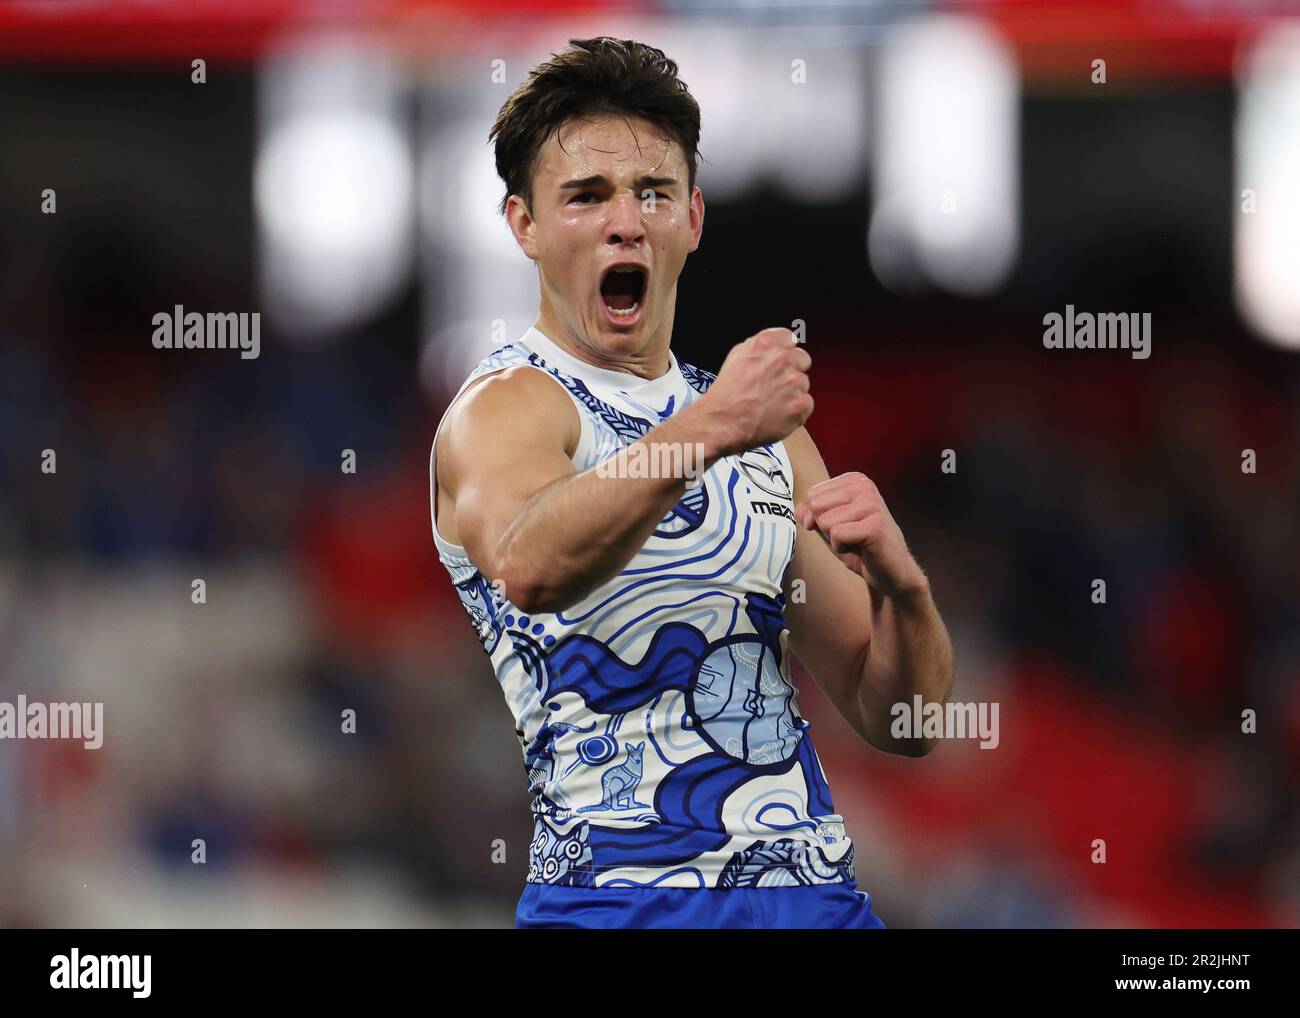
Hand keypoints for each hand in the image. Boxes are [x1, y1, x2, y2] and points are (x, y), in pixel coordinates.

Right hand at [700, 328, 812, 454]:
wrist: (723, 422)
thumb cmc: (726, 394)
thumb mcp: (736, 357)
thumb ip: (759, 349)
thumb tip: (771, 350)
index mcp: (767, 343)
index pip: (789, 338)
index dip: (784, 351)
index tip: (780, 361)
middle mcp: (783, 359)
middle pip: (802, 359)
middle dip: (792, 370)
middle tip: (776, 384)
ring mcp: (795, 382)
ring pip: (803, 384)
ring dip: (792, 392)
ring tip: (772, 403)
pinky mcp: (801, 404)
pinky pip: (806, 404)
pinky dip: (795, 411)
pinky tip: (778, 414)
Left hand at [795, 472, 928, 600]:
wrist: (889, 571)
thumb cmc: (860, 547)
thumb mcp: (829, 527)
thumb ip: (812, 513)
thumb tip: (799, 508)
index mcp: (854, 481)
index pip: (812, 495)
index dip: (818, 518)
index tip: (840, 525)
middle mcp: (864, 486)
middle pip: (816, 506)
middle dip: (825, 528)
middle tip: (848, 535)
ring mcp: (872, 504)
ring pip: (825, 521)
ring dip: (834, 539)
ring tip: (855, 541)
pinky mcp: (875, 525)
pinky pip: (836, 535)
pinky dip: (841, 548)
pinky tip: (860, 548)